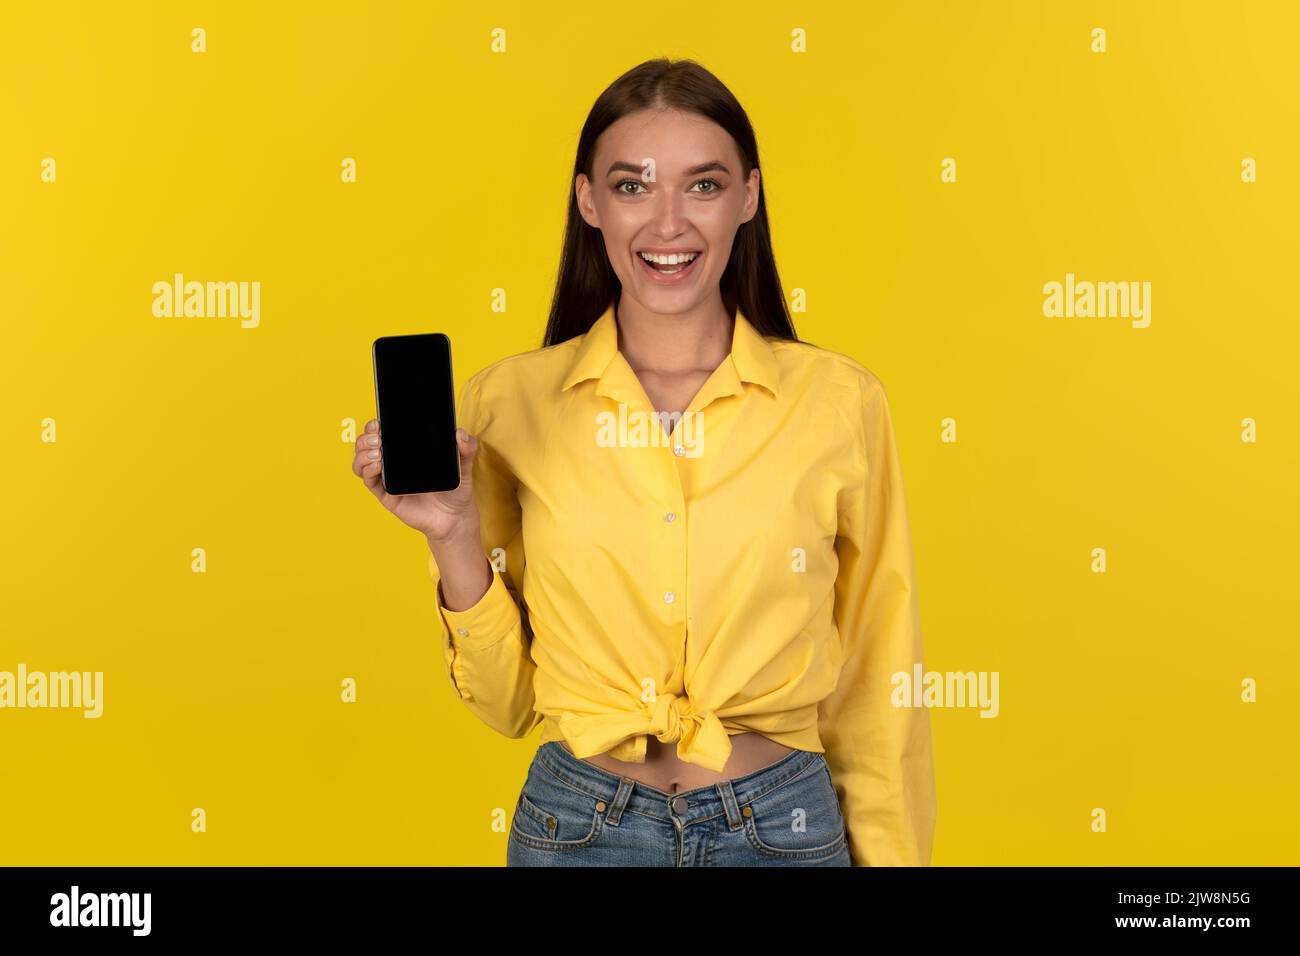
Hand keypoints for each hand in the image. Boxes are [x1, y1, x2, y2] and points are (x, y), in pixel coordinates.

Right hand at [352, 418, 479, 539]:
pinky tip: (376, 466)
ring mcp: (387, 478)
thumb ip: (467, 447)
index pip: (382, 431)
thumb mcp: (464, 464)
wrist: (455, 516)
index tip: (379, 421)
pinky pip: (369, 481)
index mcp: (406, 449)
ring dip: (363, 452)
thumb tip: (459, 432)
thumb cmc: (455, 488)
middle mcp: (392, 461)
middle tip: (379, 438)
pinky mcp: (386, 494)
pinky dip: (367, 471)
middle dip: (366, 437)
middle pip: (366, 444)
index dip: (374, 425)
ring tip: (378, 451)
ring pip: (361, 461)